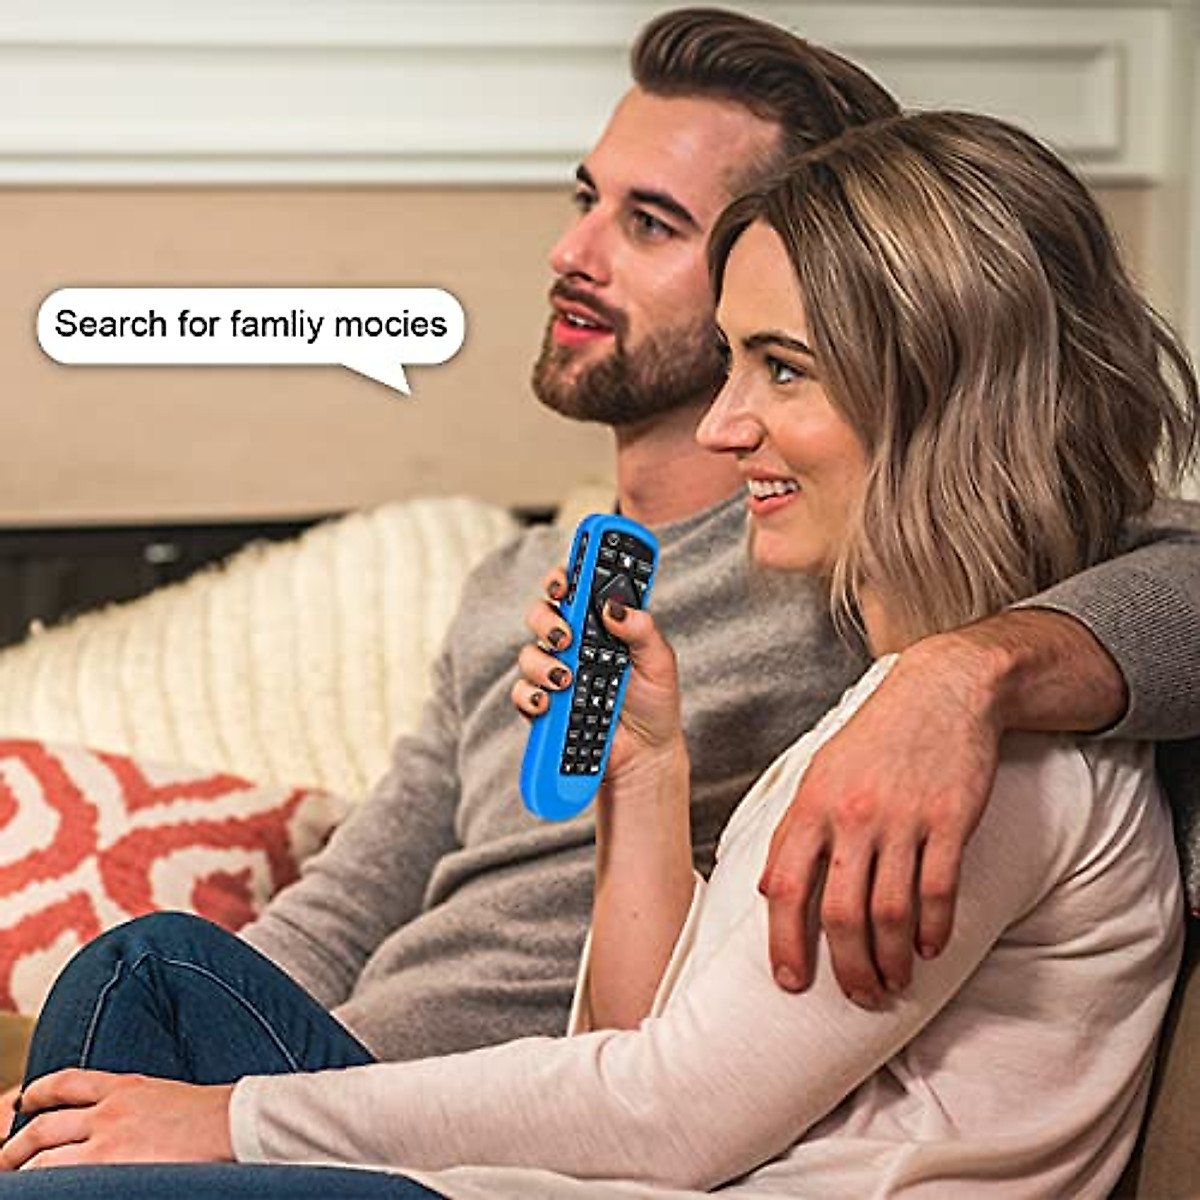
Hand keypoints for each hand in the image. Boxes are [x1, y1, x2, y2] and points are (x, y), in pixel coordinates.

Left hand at [0, 1069, 233, 1169]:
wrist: (234, 1122)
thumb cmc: (213, 1115)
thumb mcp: (168, 1094)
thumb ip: (139, 1102)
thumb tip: (124, 1120)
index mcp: (126, 1086)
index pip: (67, 1083)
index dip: (38, 1092)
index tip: (24, 1101)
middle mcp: (109, 1109)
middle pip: (43, 1124)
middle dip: (15, 1144)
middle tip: (3, 1160)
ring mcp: (107, 1140)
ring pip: (42, 1156)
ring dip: (19, 1171)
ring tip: (10, 1183)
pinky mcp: (110, 1167)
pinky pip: (58, 1178)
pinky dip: (42, 1186)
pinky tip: (37, 1194)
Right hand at [512, 566, 683, 776]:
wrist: (645, 756)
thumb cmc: (655, 704)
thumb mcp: (659, 663)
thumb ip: (642, 630)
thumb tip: (614, 606)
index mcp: (600, 626)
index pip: (574, 589)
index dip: (562, 577)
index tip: (562, 582)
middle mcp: (574, 645)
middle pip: (541, 615)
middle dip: (547, 620)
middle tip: (566, 637)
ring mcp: (556, 674)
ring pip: (528, 654)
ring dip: (542, 663)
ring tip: (566, 680)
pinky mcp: (545, 706)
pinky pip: (522, 693)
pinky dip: (530, 696)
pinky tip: (548, 703)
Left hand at [760, 635, 1002, 1006]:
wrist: (944, 688)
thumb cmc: (876, 734)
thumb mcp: (820, 770)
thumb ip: (795, 828)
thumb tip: (769, 887)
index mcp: (812, 804)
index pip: (785, 887)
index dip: (784, 941)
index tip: (791, 982)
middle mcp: (852, 816)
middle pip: (841, 914)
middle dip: (847, 968)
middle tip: (858, 996)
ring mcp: (903, 819)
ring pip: (891, 914)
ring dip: (893, 960)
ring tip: (894, 982)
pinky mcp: (949, 821)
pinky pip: (939, 891)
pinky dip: (935, 930)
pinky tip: (932, 949)